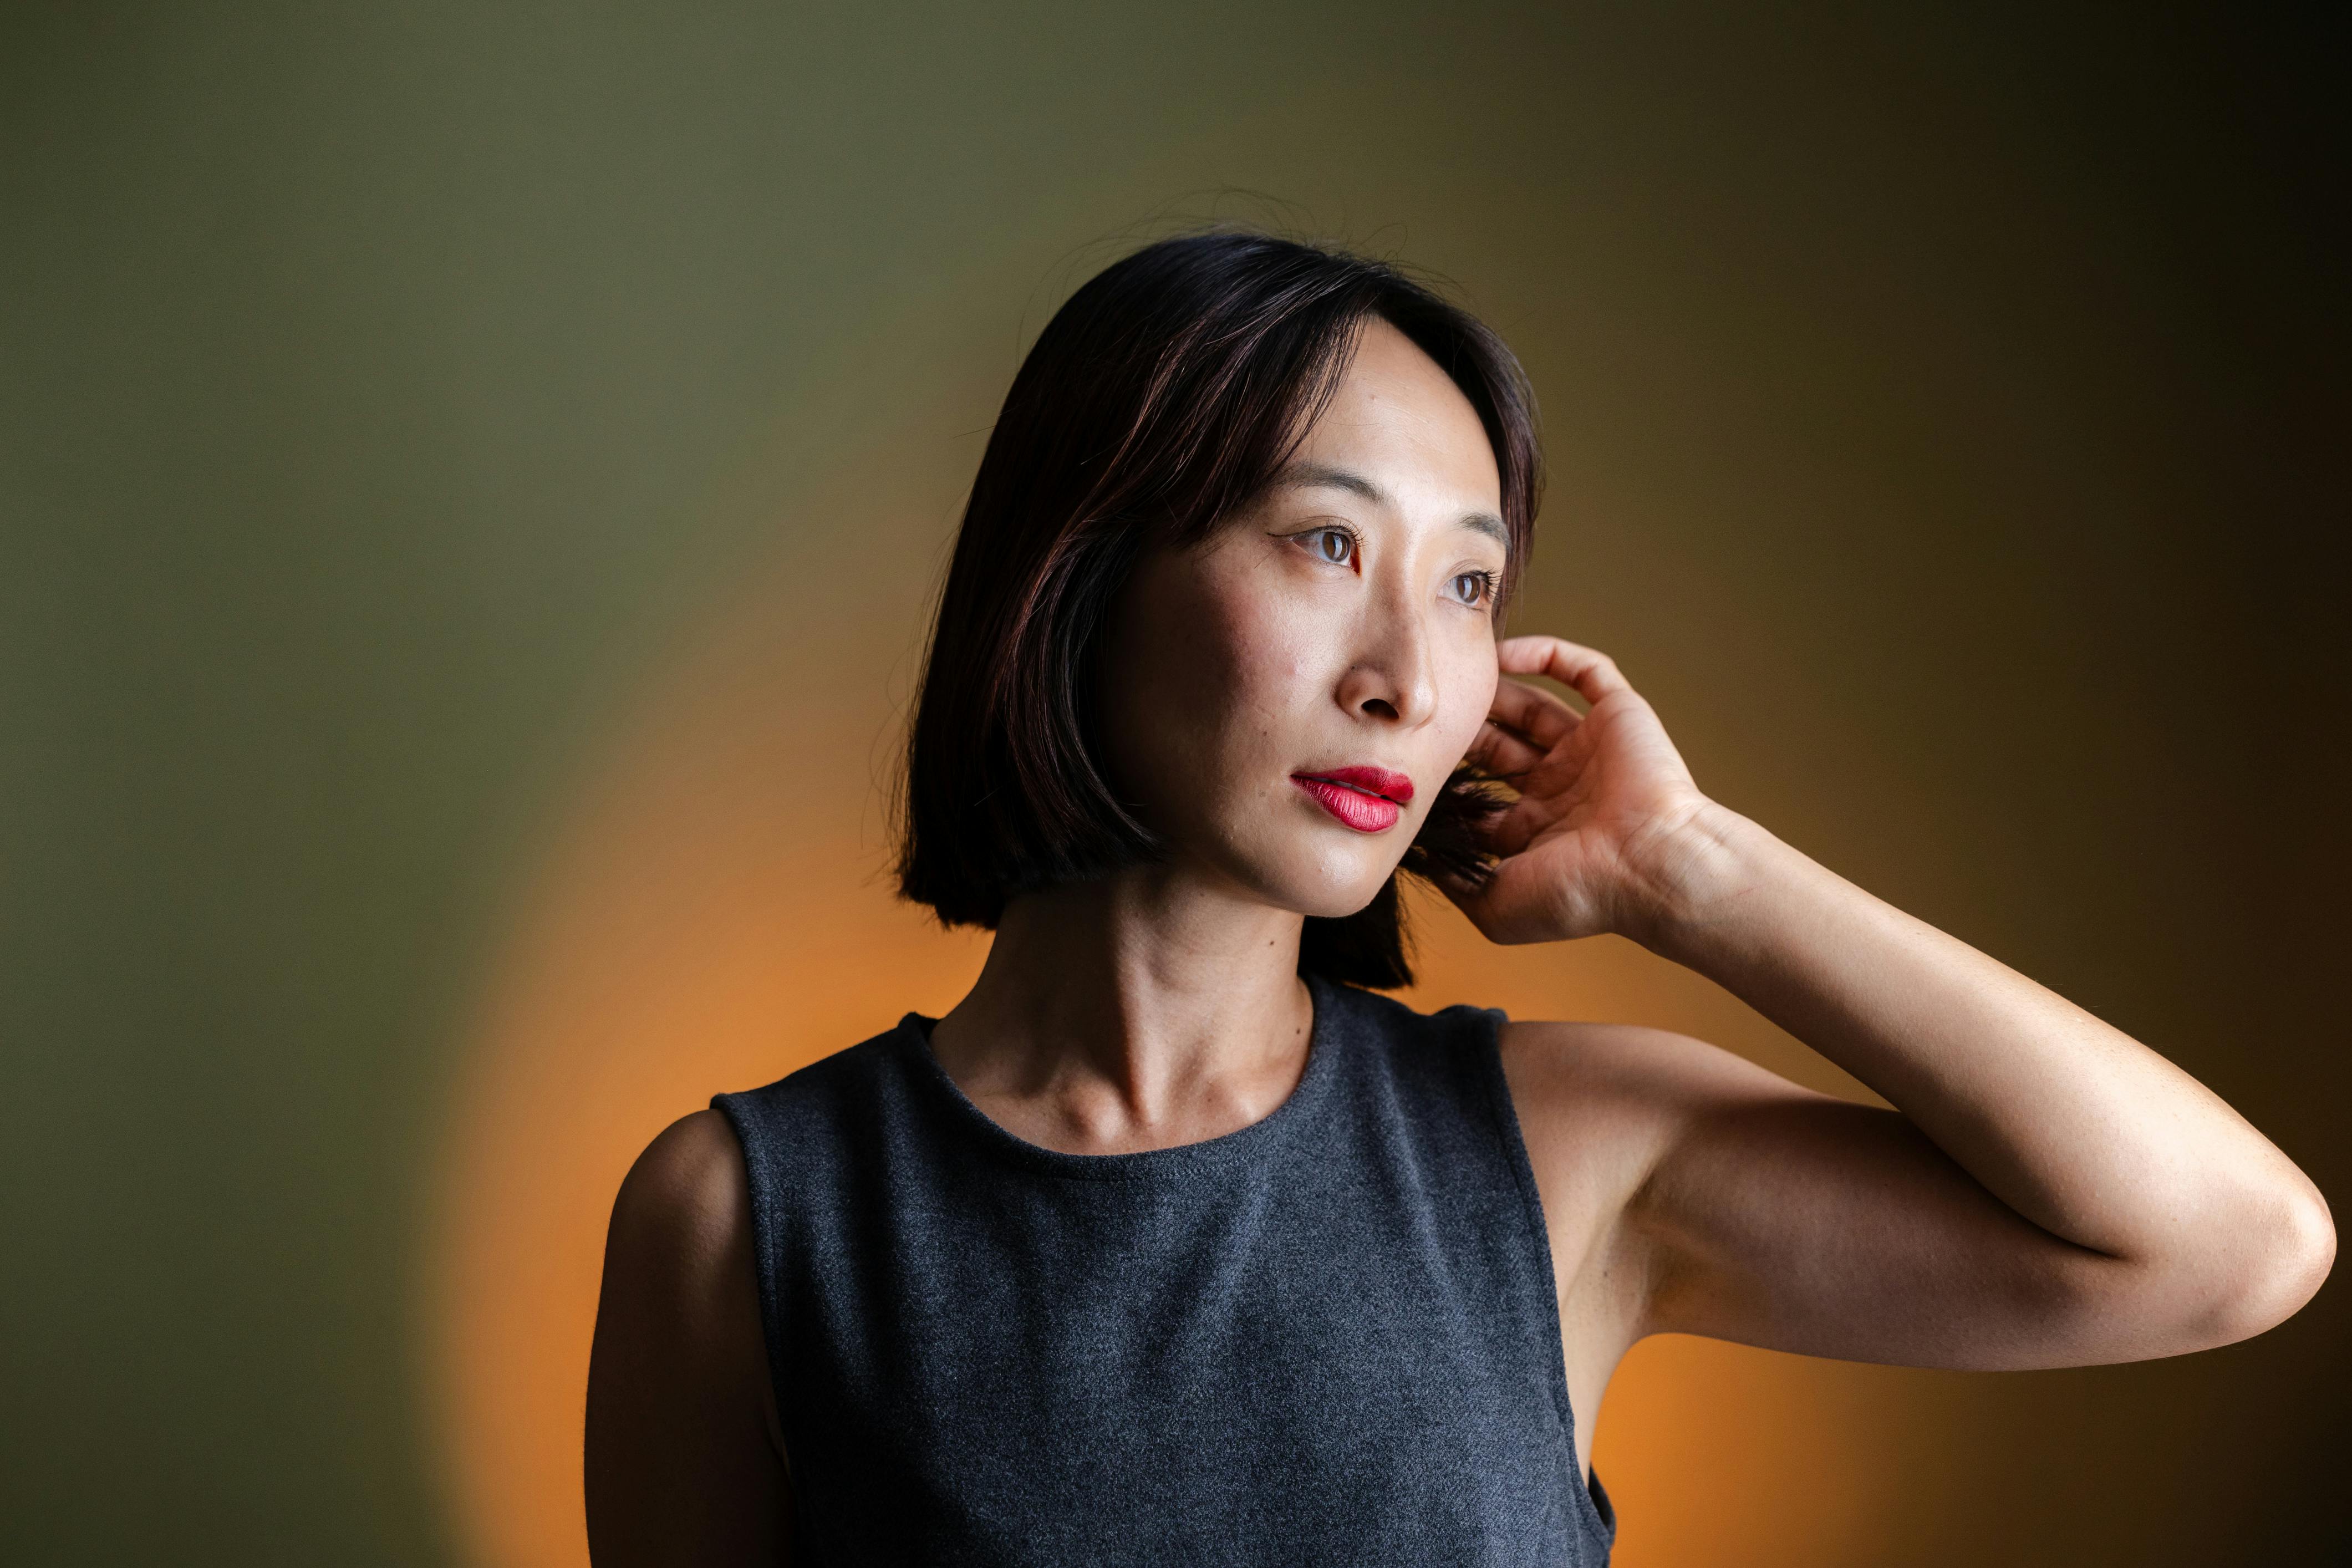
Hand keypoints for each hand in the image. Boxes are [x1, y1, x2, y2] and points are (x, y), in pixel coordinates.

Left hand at [1438, 636, 1717, 943]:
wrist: (1651, 868)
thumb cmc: (1581, 895)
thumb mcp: (1497, 908)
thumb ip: (1454, 884)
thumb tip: (1420, 858)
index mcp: (1538, 830)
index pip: (1481, 796)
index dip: (1446, 781)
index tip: (1410, 765)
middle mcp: (1563, 787)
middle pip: (1499, 747)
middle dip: (1463, 732)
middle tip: (1428, 717)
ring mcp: (1591, 750)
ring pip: (1532, 706)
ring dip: (1493, 692)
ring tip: (1455, 679)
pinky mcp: (1619, 715)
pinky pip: (1583, 670)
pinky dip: (1545, 654)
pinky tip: (1502, 653)